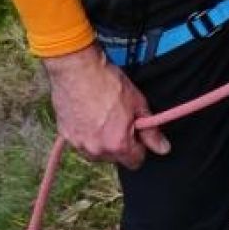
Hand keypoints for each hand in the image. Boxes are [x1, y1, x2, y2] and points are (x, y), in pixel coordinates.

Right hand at [45, 49, 171, 167]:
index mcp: (118, 145)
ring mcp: (78, 144)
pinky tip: (87, 116)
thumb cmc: (108, 82)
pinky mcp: (65, 135)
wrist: (77, 68)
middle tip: (119, 119)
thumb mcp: (138, 103)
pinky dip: (85, 134)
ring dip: (101, 141)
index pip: (136, 161)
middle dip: (119, 143)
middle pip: (115, 157)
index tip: (137, 132)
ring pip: (96, 152)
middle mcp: (97, 150)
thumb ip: (151, 131)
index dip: (140, 147)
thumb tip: (163, 148)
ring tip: (101, 116)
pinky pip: (79, 142)